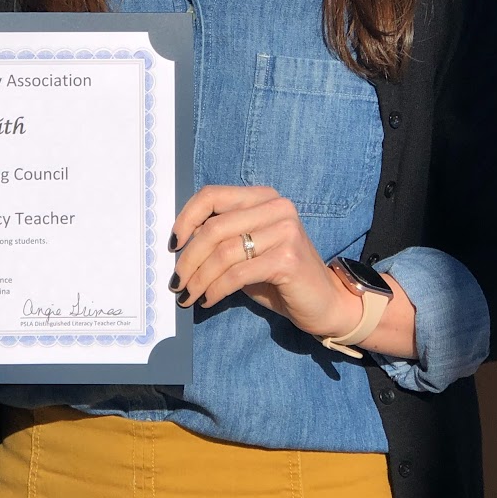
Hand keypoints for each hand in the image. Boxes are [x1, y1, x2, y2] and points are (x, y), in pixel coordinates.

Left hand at [170, 185, 362, 340]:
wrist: (323, 302)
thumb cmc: (279, 276)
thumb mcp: (247, 250)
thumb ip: (221, 239)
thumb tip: (180, 245)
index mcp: (263, 197)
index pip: (212, 195)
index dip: (186, 218)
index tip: (173, 245)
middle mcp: (276, 207)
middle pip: (214, 227)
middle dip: (189, 259)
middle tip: (177, 283)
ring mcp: (285, 230)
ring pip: (223, 253)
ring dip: (199, 279)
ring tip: (189, 295)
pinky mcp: (287, 258)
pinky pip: (237, 274)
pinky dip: (217, 289)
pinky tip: (209, 300)